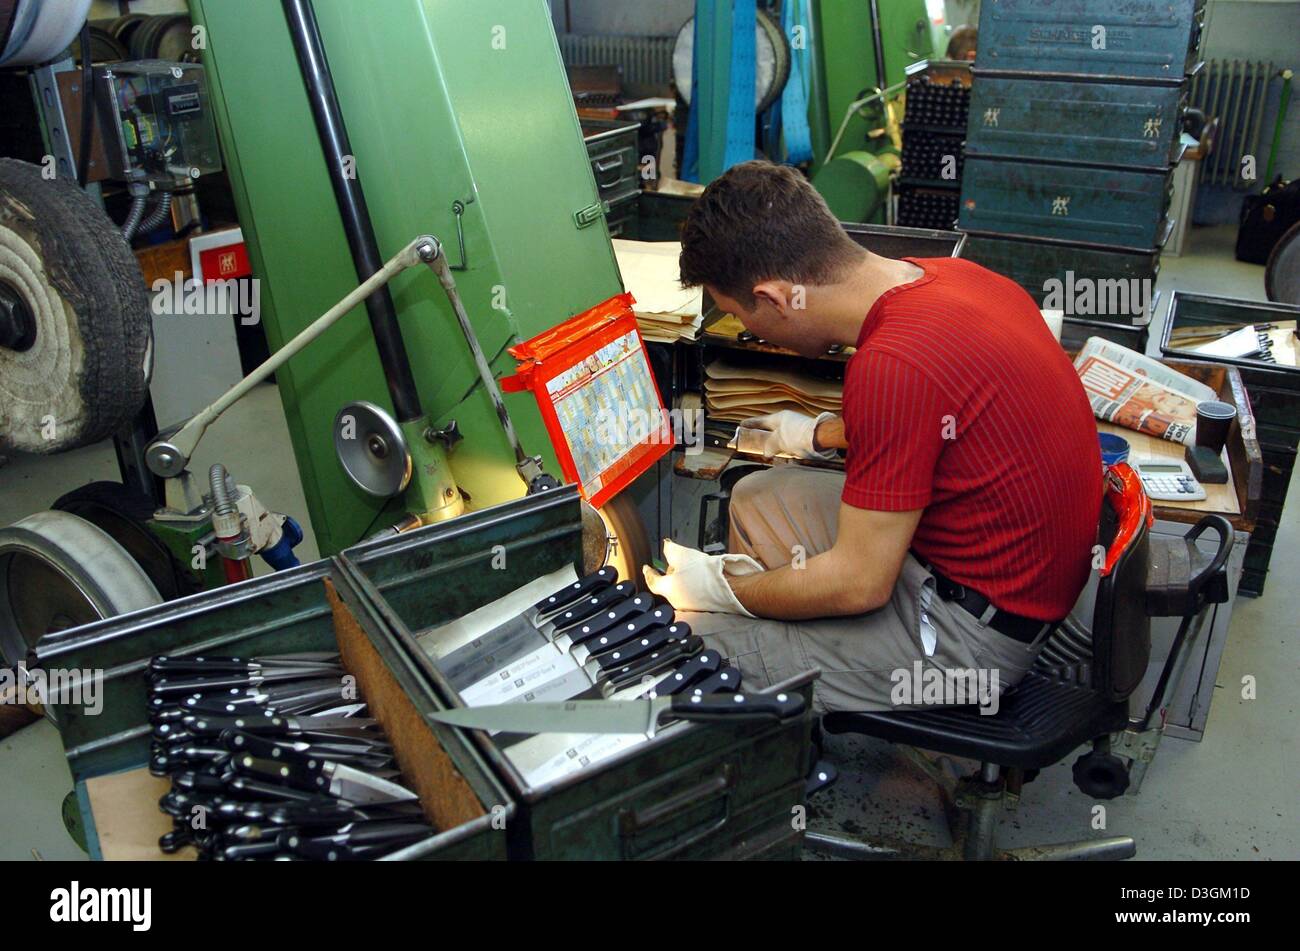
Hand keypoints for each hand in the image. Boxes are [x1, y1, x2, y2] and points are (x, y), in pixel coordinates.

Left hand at [642, 540, 761, 615]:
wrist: (731, 588)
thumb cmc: (707, 575)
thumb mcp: (684, 555)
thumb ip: (670, 550)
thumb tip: (665, 545)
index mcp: (668, 590)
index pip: (652, 581)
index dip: (649, 572)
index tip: (647, 567)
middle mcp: (676, 601)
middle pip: (667, 585)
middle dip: (670, 573)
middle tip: (676, 562)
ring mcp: (690, 606)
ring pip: (680, 589)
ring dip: (683, 578)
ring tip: (692, 567)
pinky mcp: (702, 606)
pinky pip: (692, 594)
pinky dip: (692, 585)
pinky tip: (701, 577)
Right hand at [739, 410, 838, 460]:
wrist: (820, 439)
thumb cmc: (797, 436)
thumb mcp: (778, 441)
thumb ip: (769, 446)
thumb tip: (766, 453)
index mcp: (779, 418)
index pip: (760, 420)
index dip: (750, 424)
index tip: (741, 426)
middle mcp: (787, 422)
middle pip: (770, 430)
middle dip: (762, 438)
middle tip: (753, 444)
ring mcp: (795, 431)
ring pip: (780, 439)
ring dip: (774, 447)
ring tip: (767, 454)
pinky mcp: (803, 440)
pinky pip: (789, 446)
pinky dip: (784, 452)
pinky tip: (783, 459)